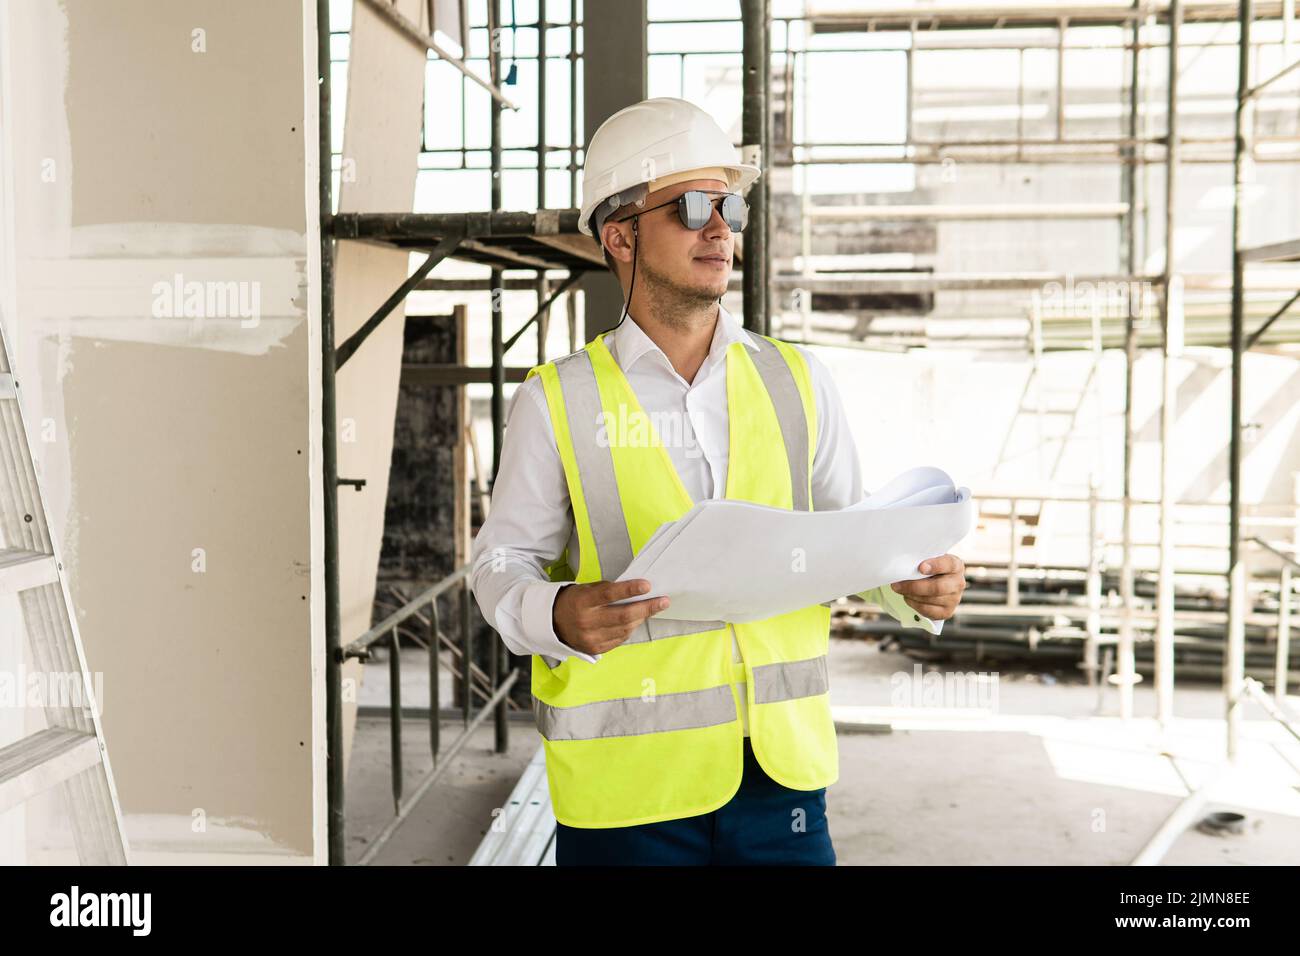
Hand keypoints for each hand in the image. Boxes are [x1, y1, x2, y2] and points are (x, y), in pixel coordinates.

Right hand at [552, 579, 669, 655]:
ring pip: (625, 629)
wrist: (553, 624)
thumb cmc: (575, 602)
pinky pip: (620, 639)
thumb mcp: (586, 589)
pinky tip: (635, 621)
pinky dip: (630, 629)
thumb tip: (636, 591)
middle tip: (663, 601)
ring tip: (650, 609)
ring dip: (641, 618)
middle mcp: (586, 622)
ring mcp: (591, 638)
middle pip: (623, 616)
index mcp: (582, 602)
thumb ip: (608, 590)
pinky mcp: (596, 649)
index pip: (609, 594)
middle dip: (647, 608)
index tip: (647, 585)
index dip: (629, 589)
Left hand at [888, 553, 965, 620]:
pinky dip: (914, 604)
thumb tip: (904, 565)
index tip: (921, 567)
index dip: (935, 566)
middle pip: (937, 587)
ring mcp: (954, 599)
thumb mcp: (929, 560)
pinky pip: (927, 610)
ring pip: (930, 599)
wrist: (936, 581)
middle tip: (897, 584)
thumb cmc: (930, 568)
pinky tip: (908, 597)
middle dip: (914, 586)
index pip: (948, 564)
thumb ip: (921, 560)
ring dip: (911, 595)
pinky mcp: (947, 612)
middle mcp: (958, 583)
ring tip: (900, 589)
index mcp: (956, 565)